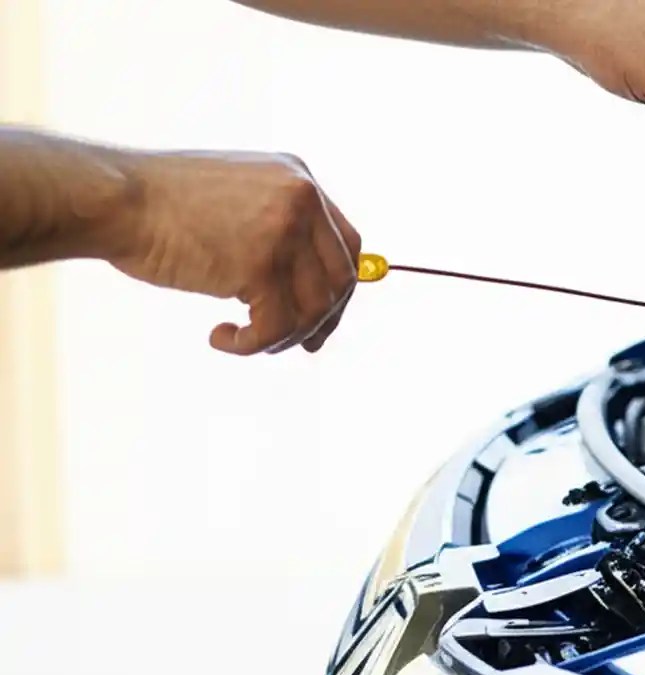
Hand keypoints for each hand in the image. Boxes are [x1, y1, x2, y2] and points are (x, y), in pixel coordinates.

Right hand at [108, 151, 360, 354]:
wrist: (115, 198)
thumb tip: (307, 285)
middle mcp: (301, 200)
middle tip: (301, 344)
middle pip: (341, 278)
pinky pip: (277, 328)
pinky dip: (252, 346)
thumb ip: (275, 224)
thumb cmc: (159, 202)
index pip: (347, 243)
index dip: (338, 286)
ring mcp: (283, 232)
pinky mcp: (259, 266)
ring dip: (284, 337)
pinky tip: (220, 338)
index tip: (320, 316)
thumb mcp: (235, 195)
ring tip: (246, 339)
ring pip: (314, 309)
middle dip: (324, 319)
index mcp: (298, 177)